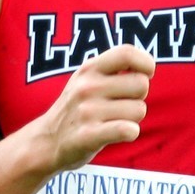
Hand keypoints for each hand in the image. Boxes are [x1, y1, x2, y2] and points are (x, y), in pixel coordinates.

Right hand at [34, 45, 154, 172]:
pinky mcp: (89, 136)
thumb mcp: (86, 79)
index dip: (145, 62)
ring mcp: (87, 111)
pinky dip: (130, 133)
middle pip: (141, 84)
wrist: (46, 141)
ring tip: (112, 121)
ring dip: (132, 118)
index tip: (146, 75)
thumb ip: (112, 68)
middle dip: (138, 97)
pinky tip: (118, 133)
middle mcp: (87, 87)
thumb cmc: (76, 108)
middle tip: (121, 105)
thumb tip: (148, 65)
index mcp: (89, 69)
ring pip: (139, 110)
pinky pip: (128, 130)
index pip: (126, 52)